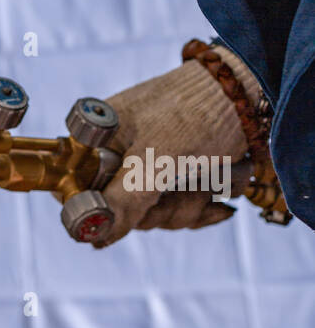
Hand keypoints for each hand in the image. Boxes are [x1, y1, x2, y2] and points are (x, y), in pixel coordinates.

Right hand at [84, 48, 253, 245]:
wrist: (249, 89)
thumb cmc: (198, 113)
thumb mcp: (159, 158)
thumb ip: (125, 198)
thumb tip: (94, 238)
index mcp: (100, 138)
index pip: (78, 187)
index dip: (101, 209)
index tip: (133, 210)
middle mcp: (118, 151)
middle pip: (122, 209)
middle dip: (164, 207)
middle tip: (188, 185)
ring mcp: (148, 162)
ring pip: (154, 211)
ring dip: (191, 202)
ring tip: (214, 177)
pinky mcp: (175, 171)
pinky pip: (178, 205)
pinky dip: (202, 202)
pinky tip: (222, 190)